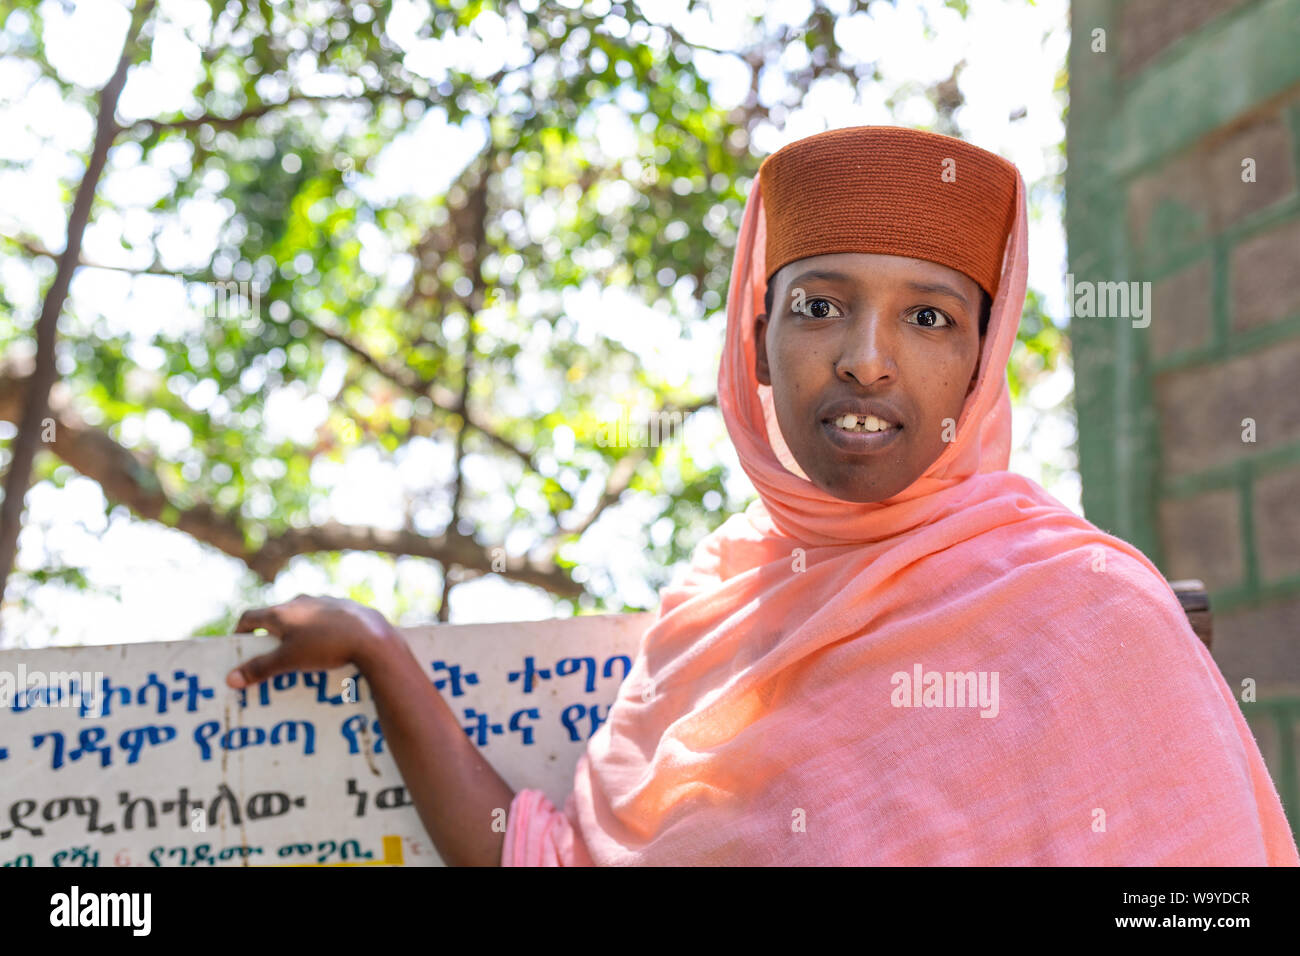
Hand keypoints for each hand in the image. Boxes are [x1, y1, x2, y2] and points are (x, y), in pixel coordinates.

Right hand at [225, 594, 397, 688]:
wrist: (371, 636)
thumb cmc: (324, 647)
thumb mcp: (288, 660)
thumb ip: (259, 668)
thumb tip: (230, 679)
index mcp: (281, 612)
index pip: (250, 616)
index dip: (241, 631)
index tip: (238, 645)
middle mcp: (301, 601)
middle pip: (277, 617)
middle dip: (272, 636)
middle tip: (271, 656)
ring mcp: (324, 601)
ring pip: (303, 617)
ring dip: (297, 633)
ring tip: (301, 656)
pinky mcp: (345, 607)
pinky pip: (325, 620)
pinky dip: (320, 632)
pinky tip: (329, 648)